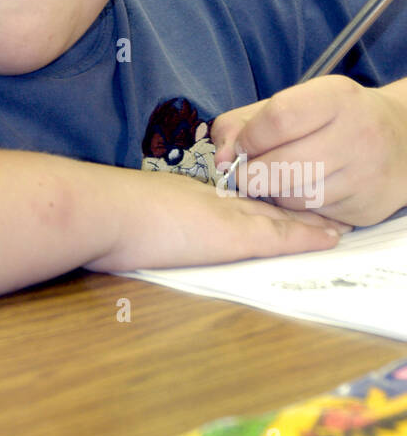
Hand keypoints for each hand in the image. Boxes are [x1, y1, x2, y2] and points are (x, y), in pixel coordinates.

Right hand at [83, 167, 350, 272]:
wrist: (101, 211)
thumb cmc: (101, 216)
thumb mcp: (125, 214)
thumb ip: (139, 221)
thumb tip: (130, 234)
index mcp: (183, 197)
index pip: (229, 201)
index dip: (255, 201)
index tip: (273, 203)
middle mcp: (209, 200)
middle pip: (259, 203)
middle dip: (289, 206)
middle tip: (318, 206)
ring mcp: (223, 215)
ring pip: (276, 215)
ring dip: (307, 219)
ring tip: (335, 224)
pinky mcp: (234, 235)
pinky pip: (281, 235)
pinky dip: (307, 236)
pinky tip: (331, 238)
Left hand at [210, 75, 406, 226]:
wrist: (401, 141)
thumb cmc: (334, 119)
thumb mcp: (297, 104)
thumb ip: (247, 122)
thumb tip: (220, 157)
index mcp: (337, 98)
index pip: (279, 118)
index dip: (249, 137)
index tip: (240, 146)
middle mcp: (358, 134)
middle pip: (283, 164)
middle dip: (250, 173)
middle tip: (243, 173)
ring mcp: (365, 174)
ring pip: (294, 195)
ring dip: (271, 192)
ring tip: (271, 179)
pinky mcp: (366, 207)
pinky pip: (311, 213)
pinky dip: (294, 206)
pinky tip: (298, 190)